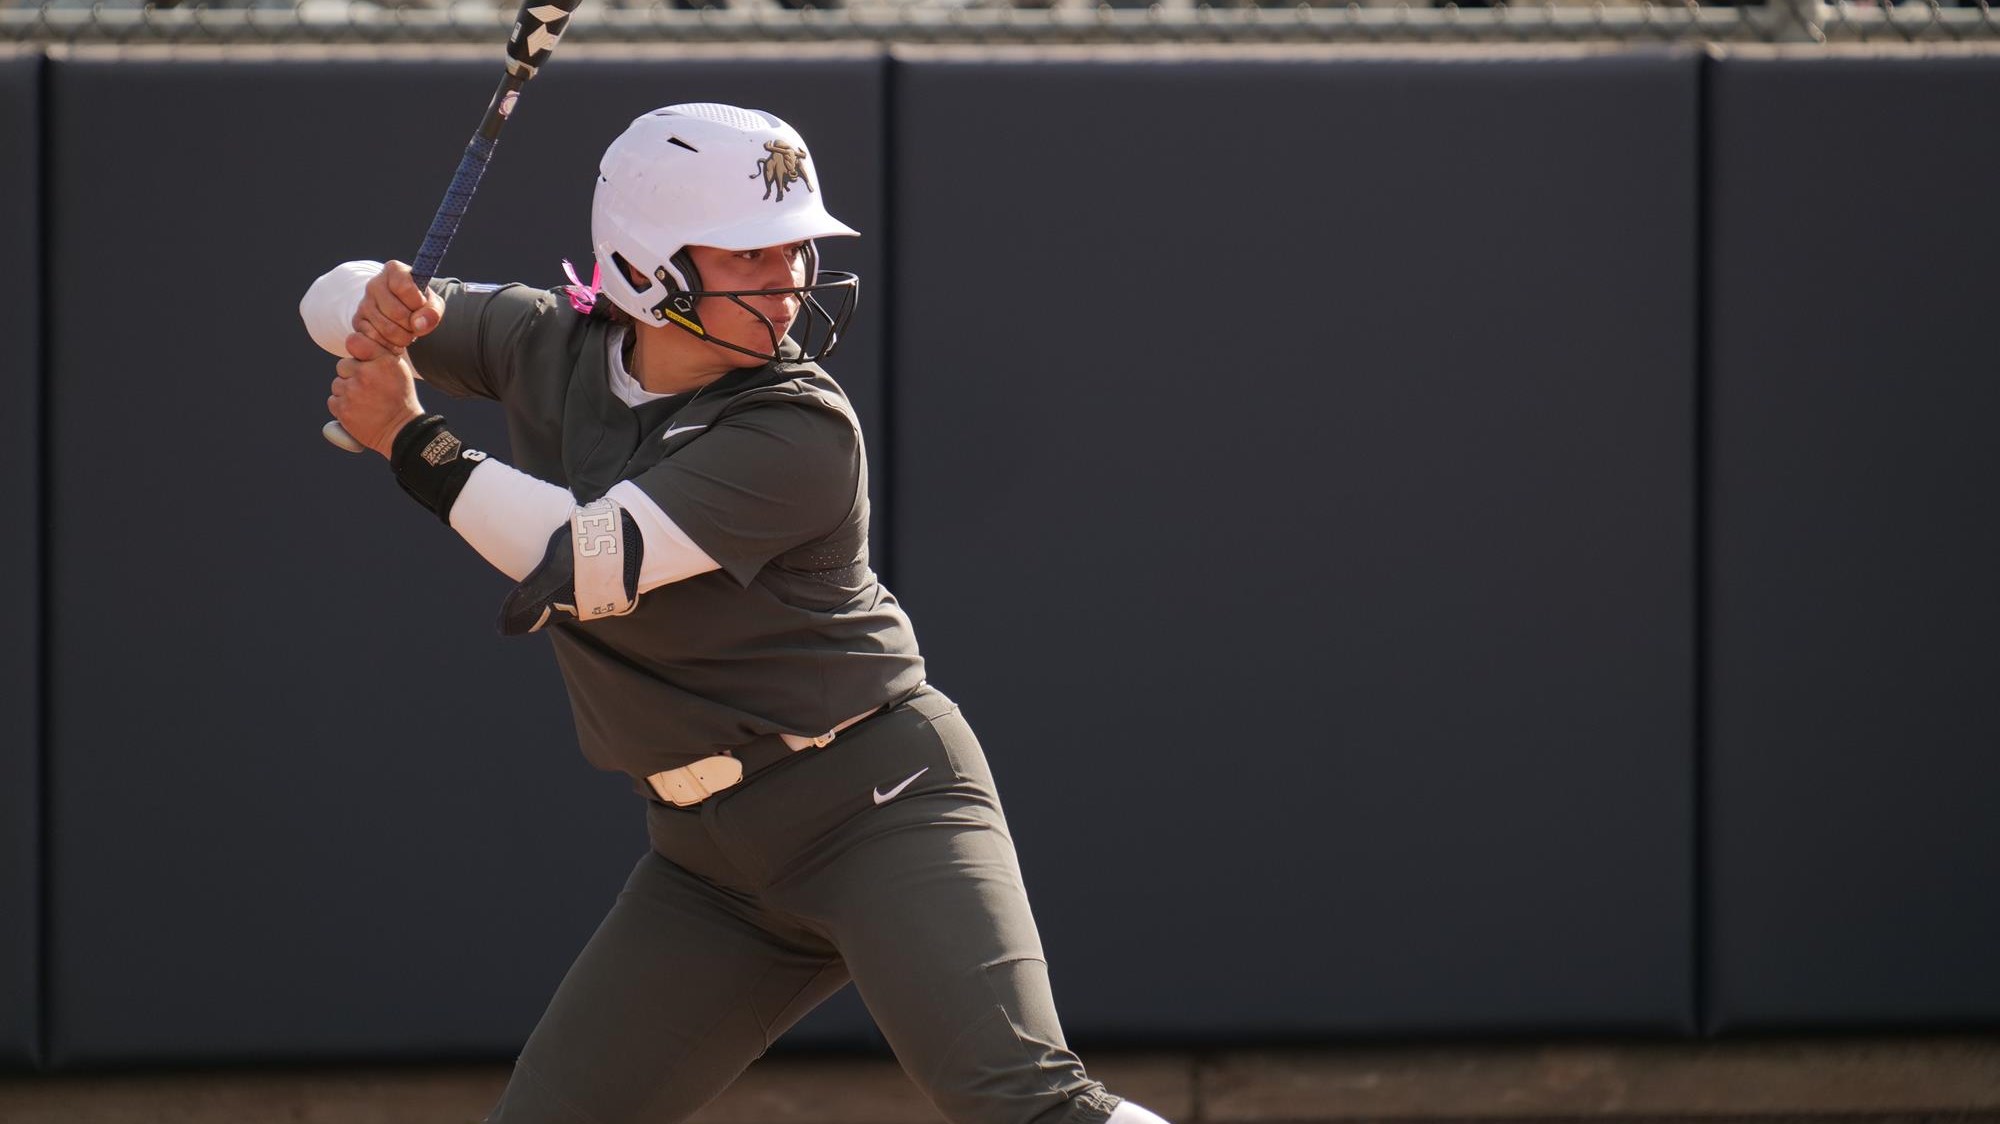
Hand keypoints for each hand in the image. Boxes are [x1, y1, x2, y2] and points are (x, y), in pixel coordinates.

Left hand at [330, 332, 426, 457]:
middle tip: (368, 388)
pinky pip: (333, 400)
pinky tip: (358, 410)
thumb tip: (360, 345)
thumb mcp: (399, 371)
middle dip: (351, 375)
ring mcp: (352, 392)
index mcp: (382, 361)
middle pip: (342, 365)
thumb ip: (379, 355)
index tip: (361, 359)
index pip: (354, 341)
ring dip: (347, 391)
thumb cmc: (401, 399)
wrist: (401, 431)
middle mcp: (365, 374)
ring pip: (337, 384)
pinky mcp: (342, 409)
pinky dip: (342, 405)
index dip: (355, 349)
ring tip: (365, 401)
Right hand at [351, 259, 444, 351]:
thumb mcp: (432, 303)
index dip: (418, 303)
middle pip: (396, 312)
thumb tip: (419, 324)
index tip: (421, 306)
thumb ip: (432, 310)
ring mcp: (363, 302)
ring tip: (407, 332)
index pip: (405, 288)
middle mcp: (374, 283)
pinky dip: (390, 344)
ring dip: (403, 337)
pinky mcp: (357, 321)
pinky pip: (375, 338)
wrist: (401, 310)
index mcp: (394, 270)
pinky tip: (395, 338)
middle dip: (412, 325)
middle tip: (415, 325)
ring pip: (387, 329)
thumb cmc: (418, 302)